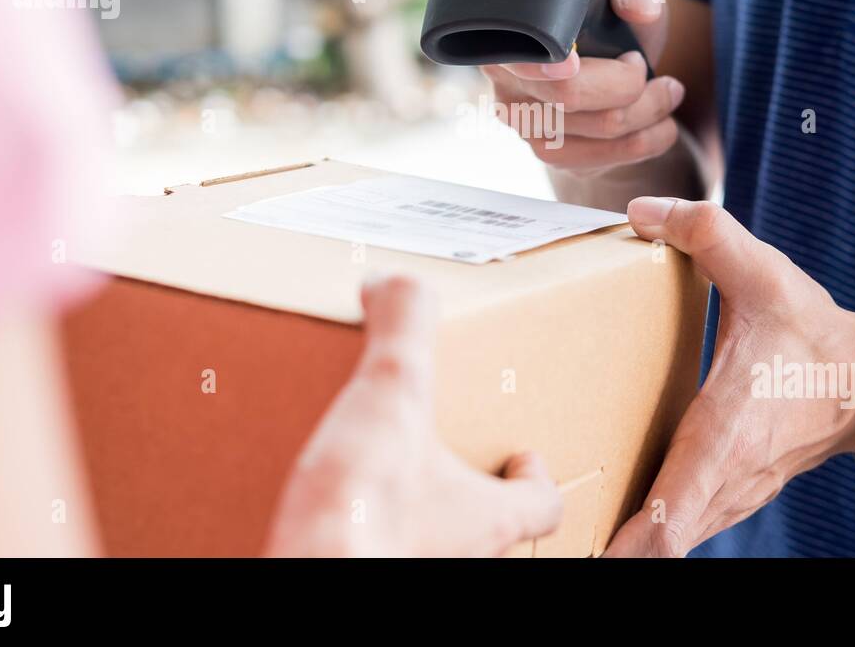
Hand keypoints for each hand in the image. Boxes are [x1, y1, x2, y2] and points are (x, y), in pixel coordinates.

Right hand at [265, 276, 561, 556]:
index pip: (541, 506)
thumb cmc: (368, 503)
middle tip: (438, 457)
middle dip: (466, 496)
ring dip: (415, 520)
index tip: (523, 454)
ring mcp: (410, 573)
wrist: (314, 571)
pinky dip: (362, 534)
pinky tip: (328, 513)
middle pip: (486, 532)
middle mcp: (460, 560)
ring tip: (376, 480)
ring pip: (431, 550)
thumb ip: (403, 326)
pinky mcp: (358, 574)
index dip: (537, 480)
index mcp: (486, 515)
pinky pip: (372, 554)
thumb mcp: (393, 390)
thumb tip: (396, 281)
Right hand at [480, 0, 685, 173]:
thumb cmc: (608, 13)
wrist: (609, 61)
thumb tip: (639, 7)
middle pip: (572, 96)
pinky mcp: (548, 152)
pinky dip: (646, 143)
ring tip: (668, 93)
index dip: (560, 66)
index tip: (606, 61)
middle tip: (656, 72)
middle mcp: (504, 81)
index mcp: (508, 32)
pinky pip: (604, 158)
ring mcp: (523, 123)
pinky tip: (660, 125)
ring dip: (651, 113)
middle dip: (634, 86)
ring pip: (600, 128)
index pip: (526, 59)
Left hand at [605, 198, 854, 556]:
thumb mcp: (762, 271)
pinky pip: (685, 527)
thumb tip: (640, 213)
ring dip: (629, 542)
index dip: (630, 541)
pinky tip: (617, 521)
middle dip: (610, 546)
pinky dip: (652, 533)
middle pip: (660, 543)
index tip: (589, 551)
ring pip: (673, 541)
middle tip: (554, 541)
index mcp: (725, 432)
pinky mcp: (734, 493)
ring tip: (573, 535)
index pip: (672, 513)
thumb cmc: (814, 333)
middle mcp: (727, 477)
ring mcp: (733, 494)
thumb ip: (703, 233)